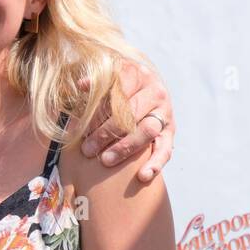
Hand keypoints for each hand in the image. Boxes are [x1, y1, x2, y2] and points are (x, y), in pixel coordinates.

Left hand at [78, 60, 174, 181]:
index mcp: (136, 74)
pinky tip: (143, 175)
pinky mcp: (170, 130)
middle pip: (130, 114)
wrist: (145, 82)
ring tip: (105, 160)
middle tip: (86, 149)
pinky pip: (166, 148)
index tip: (79, 127)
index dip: (98, 111)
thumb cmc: (117, 83)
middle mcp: (154, 92)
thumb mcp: (106, 76)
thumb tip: (82, 85)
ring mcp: (164, 112)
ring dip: (125, 147)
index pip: (117, 93)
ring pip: (147, 130)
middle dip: (106, 133)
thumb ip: (95, 82)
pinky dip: (156, 163)